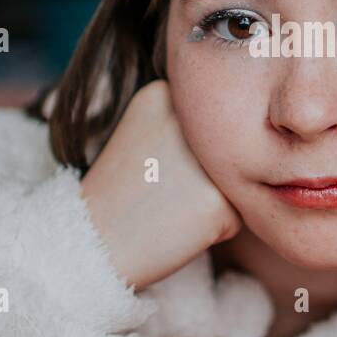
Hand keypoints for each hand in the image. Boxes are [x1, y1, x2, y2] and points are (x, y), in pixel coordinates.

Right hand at [79, 80, 241, 290]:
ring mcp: (205, 158)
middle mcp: (189, 117)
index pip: (206, 122)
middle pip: (225, 149)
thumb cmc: (116, 194)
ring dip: (213, 200)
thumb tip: (247, 133)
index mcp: (164, 92)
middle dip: (203, 175)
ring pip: (235, 181)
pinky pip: (237, 215)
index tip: (149, 167)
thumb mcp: (141, 132)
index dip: (183, 153)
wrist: (88, 244)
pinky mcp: (219, 200)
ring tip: (168, 208)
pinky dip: (216, 229)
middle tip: (158, 191)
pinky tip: (178, 228)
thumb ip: (184, 123)